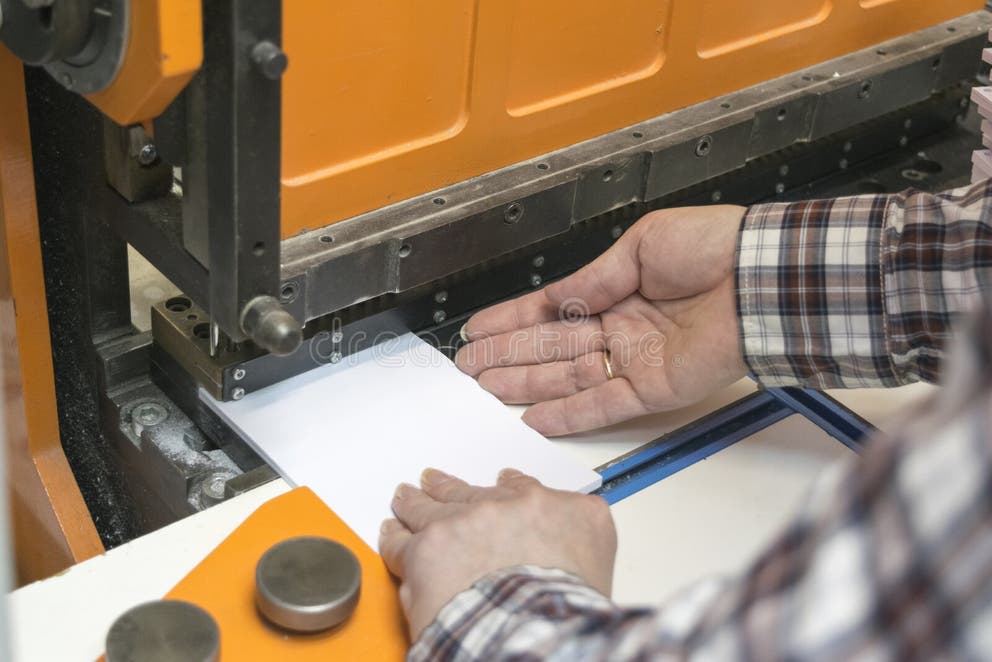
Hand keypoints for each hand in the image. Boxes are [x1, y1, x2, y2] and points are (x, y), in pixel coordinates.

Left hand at [379, 468, 615, 639]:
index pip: (529, 491)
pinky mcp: (427, 548)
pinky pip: (400, 540)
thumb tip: (563, 558)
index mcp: (559, 511)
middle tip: (438, 480)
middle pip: (475, 492)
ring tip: (407, 495)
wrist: (531, 629)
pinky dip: (393, 535)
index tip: (503, 485)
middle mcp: (512, 506)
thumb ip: (579, 547)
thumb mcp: (599, 569)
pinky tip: (390, 532)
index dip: (512, 488)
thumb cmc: (567, 612)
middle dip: (454, 487)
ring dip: (417, 500)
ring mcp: (466, 522)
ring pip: (432, 505)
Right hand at [455, 205, 748, 435]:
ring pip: (567, 378)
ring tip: (485, 390)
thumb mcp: (640, 245)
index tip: (478, 330)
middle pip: (551, 348)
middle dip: (507, 356)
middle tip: (469, 369)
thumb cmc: (712, 248)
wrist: (761, 277)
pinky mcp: (653, 389)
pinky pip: (602, 405)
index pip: (551, 310)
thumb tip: (557, 300)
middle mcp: (620, 329)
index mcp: (615, 290)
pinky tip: (533, 417)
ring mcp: (634, 361)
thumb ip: (594, 279)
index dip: (511, 320)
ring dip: (525, 385)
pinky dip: (568, 414)